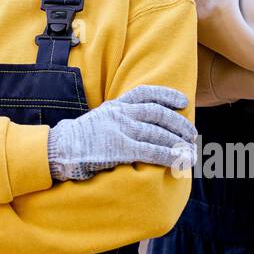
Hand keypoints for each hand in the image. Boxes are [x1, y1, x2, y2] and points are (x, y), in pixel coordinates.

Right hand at [48, 84, 196, 181]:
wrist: (61, 148)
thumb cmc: (80, 138)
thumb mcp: (100, 118)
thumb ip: (118, 117)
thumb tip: (140, 124)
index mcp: (116, 105)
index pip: (146, 93)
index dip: (167, 95)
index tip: (183, 101)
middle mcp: (121, 113)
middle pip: (158, 114)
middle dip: (179, 124)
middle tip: (192, 134)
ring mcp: (121, 130)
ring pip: (158, 133)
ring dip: (179, 143)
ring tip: (191, 152)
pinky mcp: (120, 148)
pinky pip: (151, 151)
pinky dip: (169, 155)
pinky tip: (179, 160)